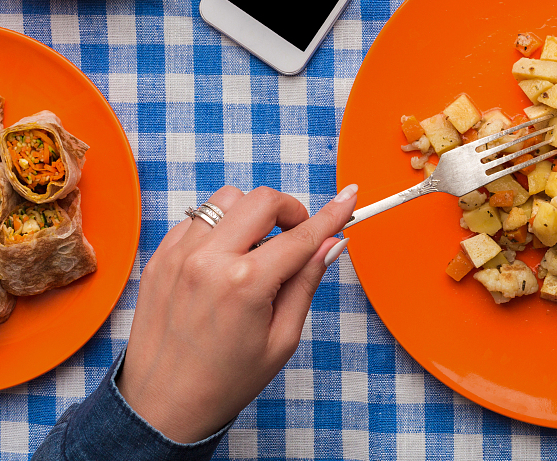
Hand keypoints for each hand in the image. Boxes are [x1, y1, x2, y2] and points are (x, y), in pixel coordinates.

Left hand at [117, 184, 357, 442]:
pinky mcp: (158, 258)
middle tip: (297, 236)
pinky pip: (197, 219)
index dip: (331, 214)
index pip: (301, 235)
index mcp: (244, 284)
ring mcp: (177, 255)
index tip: (348, 198)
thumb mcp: (281, 338)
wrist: (162, 406)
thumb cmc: (225, 380)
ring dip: (251, 216)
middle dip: (289, 210)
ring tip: (256, 250)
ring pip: (227, 199)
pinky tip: (225, 259)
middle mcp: (207, 260)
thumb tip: (331, 242)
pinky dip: (219, 228)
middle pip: (261, 200)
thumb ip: (306, 282)